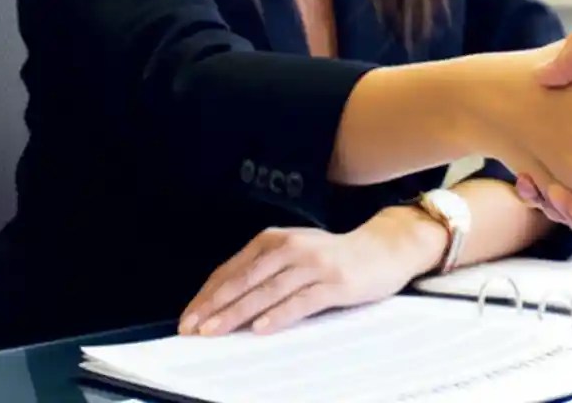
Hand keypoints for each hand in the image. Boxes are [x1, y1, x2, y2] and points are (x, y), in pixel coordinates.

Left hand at [178, 210, 432, 335]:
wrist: (383, 249)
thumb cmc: (334, 257)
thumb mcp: (295, 254)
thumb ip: (265, 270)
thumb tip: (225, 302)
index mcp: (275, 239)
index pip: (231, 269)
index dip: (207, 295)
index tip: (188, 317)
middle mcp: (291, 247)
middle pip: (244, 280)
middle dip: (214, 306)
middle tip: (192, 328)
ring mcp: (313, 264)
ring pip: (267, 292)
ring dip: (238, 314)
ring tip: (215, 331)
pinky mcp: (334, 282)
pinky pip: (300, 301)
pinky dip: (278, 315)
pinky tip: (260, 328)